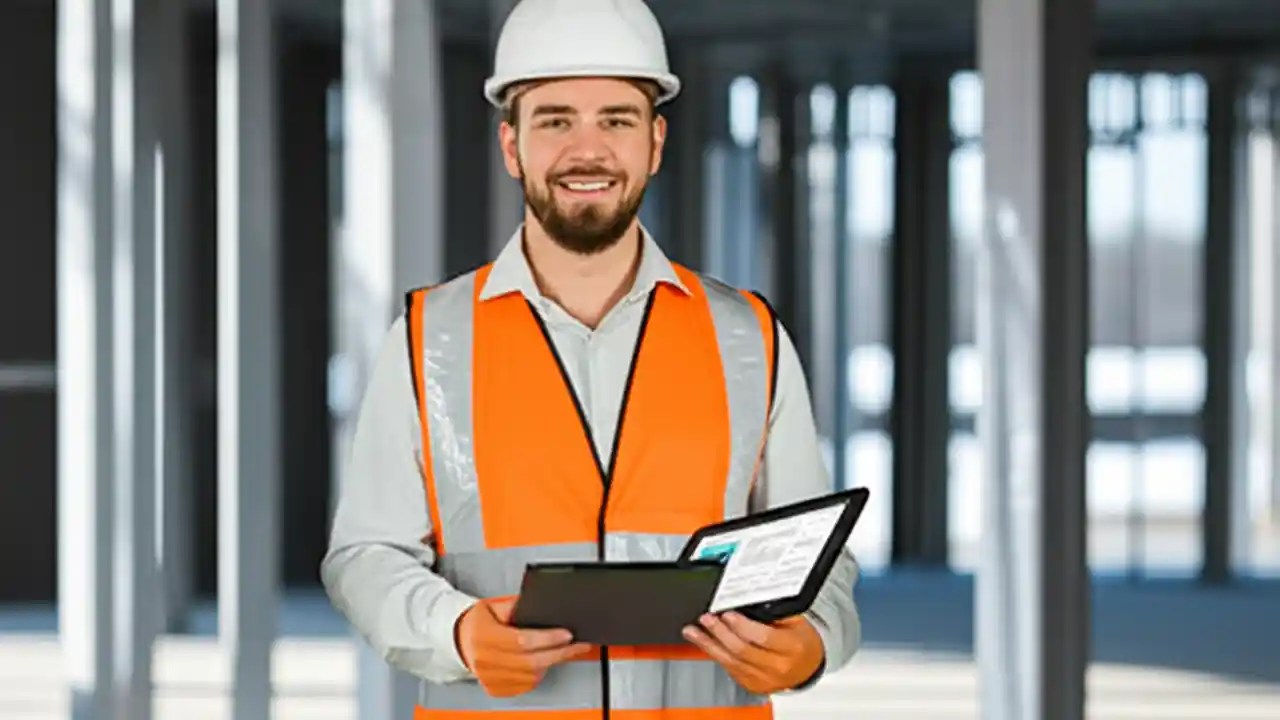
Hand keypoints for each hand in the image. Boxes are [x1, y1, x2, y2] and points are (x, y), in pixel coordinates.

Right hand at [455, 597, 592, 696]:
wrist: (458, 639)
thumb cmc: (477, 621)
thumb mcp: (495, 605)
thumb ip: (518, 605)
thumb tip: (544, 605)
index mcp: (484, 636)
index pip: (522, 641)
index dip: (548, 639)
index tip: (566, 634)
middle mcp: (485, 659)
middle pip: (531, 662)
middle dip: (559, 653)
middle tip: (577, 646)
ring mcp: (489, 677)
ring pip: (530, 676)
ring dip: (551, 664)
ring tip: (563, 651)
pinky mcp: (494, 688)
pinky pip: (524, 685)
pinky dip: (539, 674)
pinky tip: (545, 663)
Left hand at [682, 612, 823, 694]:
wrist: (808, 666)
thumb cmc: (802, 641)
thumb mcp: (797, 620)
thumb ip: (774, 610)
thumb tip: (747, 596)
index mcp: (792, 647)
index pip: (764, 638)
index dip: (742, 625)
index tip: (728, 613)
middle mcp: (778, 667)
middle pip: (743, 650)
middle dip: (721, 632)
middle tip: (708, 618)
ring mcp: (764, 680)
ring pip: (731, 662)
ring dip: (709, 644)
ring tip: (694, 631)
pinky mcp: (752, 685)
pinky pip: (729, 669)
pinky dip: (714, 654)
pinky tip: (703, 643)